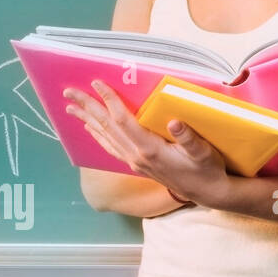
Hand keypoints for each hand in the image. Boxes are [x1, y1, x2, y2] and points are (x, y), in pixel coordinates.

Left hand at [63, 79, 229, 206]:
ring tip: (71, 108)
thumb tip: (174, 122)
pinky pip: (110, 147)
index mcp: (150, 150)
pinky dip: (98, 135)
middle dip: (88, 107)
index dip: (110, 100)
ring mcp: (134, 162)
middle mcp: (136, 156)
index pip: (123, 121)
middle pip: (107, 127)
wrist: (206, 193)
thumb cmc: (207, 169)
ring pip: (105, 137)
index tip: (97, 83)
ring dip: (87, 120)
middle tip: (69, 92)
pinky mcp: (136, 165)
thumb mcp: (204, 152)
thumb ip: (189, 138)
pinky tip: (91, 129)